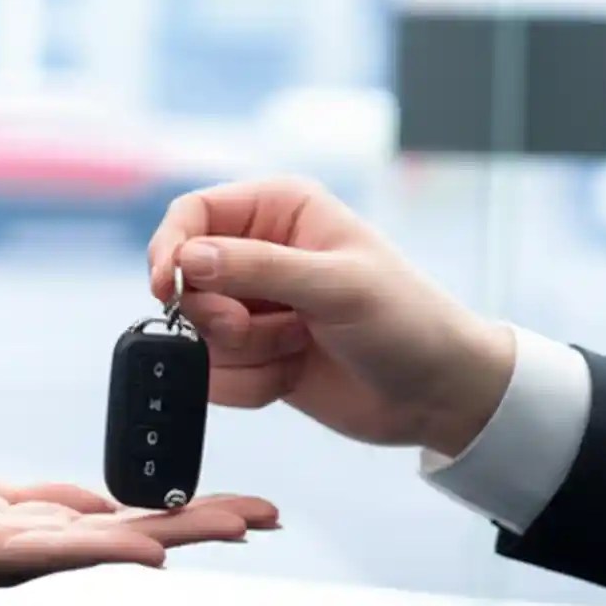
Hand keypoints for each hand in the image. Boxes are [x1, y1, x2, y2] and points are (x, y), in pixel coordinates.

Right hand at [147, 177, 514, 455]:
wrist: (437, 396)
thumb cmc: (407, 322)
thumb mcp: (336, 287)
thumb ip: (258, 268)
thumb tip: (188, 259)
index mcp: (280, 209)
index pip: (193, 214)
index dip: (171, 248)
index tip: (168, 288)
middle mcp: (259, 253)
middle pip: (185, 281)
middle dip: (219, 317)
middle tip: (262, 329)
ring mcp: (254, 307)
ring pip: (195, 334)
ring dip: (243, 355)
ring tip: (297, 349)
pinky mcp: (254, 355)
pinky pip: (213, 375)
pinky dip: (248, 385)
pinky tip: (292, 375)